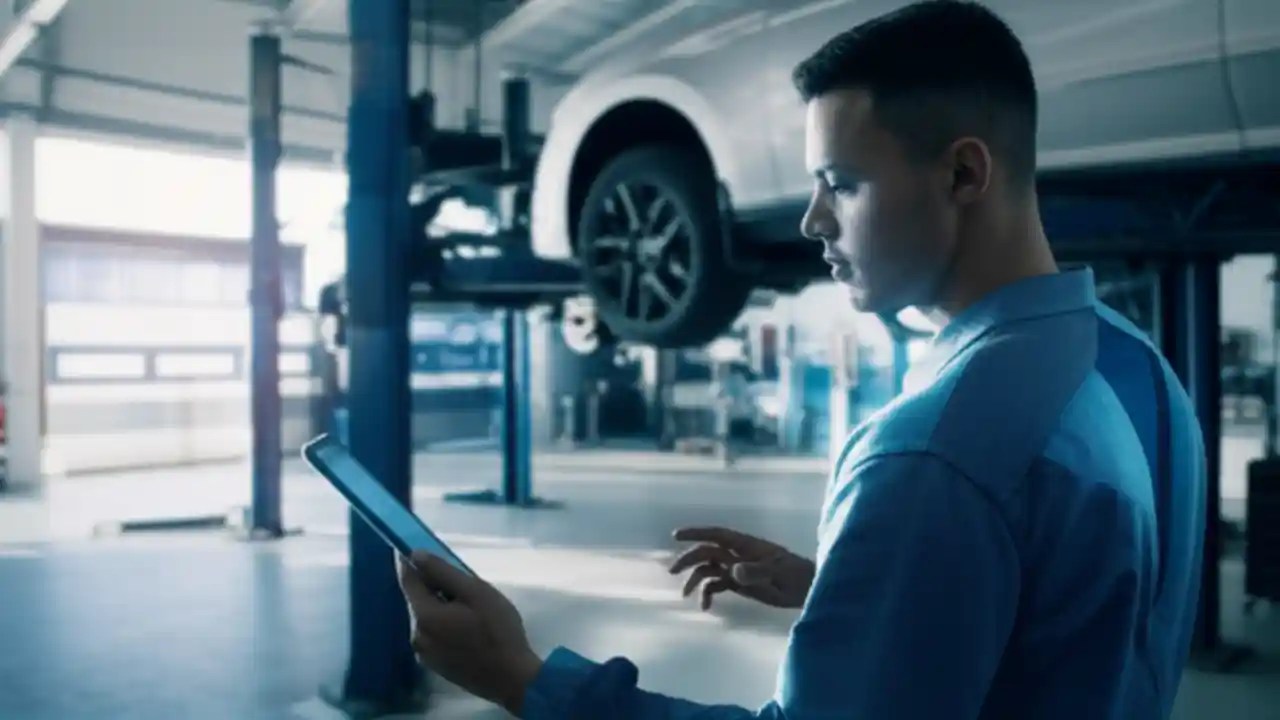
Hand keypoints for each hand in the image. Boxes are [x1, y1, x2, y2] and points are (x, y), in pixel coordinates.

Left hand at [396, 552, 543, 715]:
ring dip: (440, 606)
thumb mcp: (476, 592)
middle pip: (418, 600)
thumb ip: (444, 572)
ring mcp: (425, 654)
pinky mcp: (435, 666)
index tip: (415, 547)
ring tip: (470, 607)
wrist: (511, 679)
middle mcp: (417, 635)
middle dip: (433, 586)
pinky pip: (433, 635)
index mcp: (425, 616)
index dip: (410, 561)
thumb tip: (415, 554)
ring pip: (427, 618)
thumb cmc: (498, 630)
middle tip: (462, 581)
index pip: (408, 580)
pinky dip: (444, 624)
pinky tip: (467, 627)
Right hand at [669, 526, 815, 609]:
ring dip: (695, 580)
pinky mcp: (739, 584)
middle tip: (672, 571)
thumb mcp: (779, 574)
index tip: (676, 535)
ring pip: (709, 569)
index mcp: (747, 546)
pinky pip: (717, 586)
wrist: (809, 590)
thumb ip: (756, 571)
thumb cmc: (797, 577)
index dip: (697, 533)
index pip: (718, 535)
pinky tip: (705, 608)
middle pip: (708, 552)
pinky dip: (707, 594)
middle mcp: (738, 555)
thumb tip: (732, 570)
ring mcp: (738, 569)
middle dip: (689, 559)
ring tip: (685, 595)